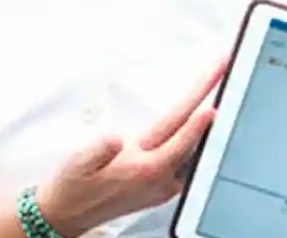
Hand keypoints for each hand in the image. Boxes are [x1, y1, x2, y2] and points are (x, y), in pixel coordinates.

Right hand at [36, 58, 225, 236]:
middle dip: (206, 103)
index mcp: (141, 170)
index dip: (196, 125)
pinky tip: (199, 119)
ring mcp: (163, 184)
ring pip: (192, 147)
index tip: (212, 107)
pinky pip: (187, 158)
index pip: (175, 141)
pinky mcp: (161, 186)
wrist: (68, 213)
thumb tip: (115, 138)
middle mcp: (159, 178)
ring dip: (203, 118)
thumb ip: (98, 150)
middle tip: (218, 73)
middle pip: (191, 135)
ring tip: (213, 86)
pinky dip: (195, 135)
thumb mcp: (78, 163)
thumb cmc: (73, 186)